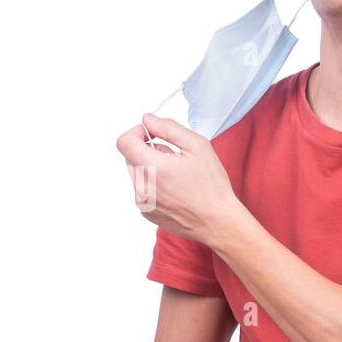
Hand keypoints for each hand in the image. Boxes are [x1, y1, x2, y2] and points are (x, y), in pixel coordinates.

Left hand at [115, 113, 244, 247]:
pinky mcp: (146, 211)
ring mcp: (142, 201)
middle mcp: (142, 186)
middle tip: (173, 157)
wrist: (217, 221)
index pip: (124, 142)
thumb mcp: (196, 146)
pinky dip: (153, 184)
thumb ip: (168, 127)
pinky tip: (174, 189)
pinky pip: (142, 189)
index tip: (151, 134)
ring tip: (175, 175)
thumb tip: (148, 120)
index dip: (137, 132)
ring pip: (136, 172)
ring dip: (150, 167)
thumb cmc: (211, 187)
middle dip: (148, 150)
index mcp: (153, 168)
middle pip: (130, 156)